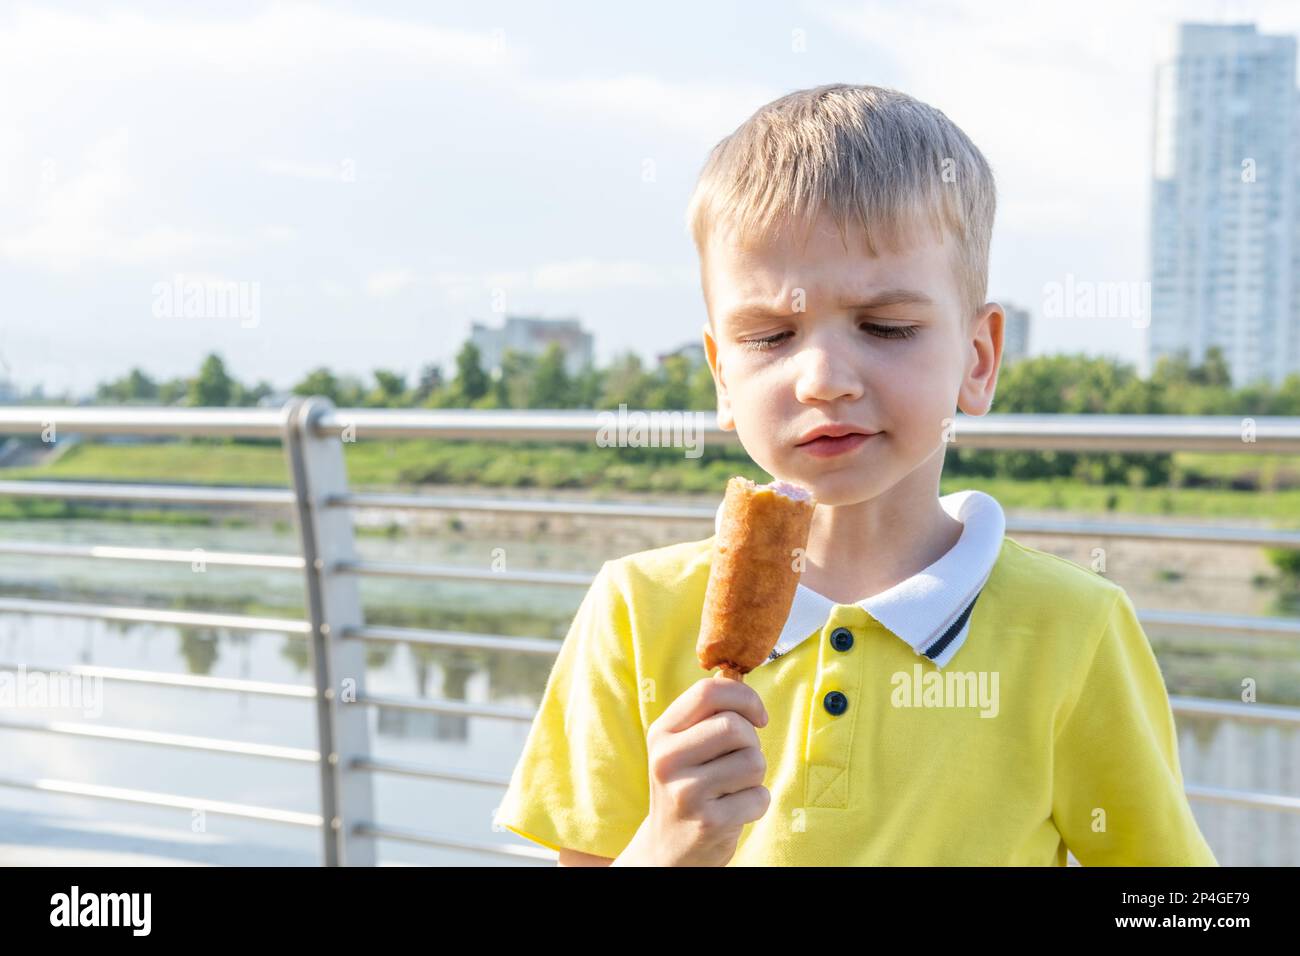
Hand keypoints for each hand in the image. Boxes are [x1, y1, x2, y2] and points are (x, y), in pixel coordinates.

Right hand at [613, 673, 770, 865]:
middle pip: (735, 727)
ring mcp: (686, 793)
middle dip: (751, 742)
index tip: (757, 716)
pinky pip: (759, 797)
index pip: (708, 691)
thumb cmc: (687, 786)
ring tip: (733, 787)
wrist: (666, 849)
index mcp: (661, 733)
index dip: (744, 697)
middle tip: (739, 760)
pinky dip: (757, 803)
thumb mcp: (682, 747)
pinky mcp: (709, 823)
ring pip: (753, 761)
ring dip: (755, 775)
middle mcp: (666, 760)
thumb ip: (707, 715)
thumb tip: (738, 675)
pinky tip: (734, 810)